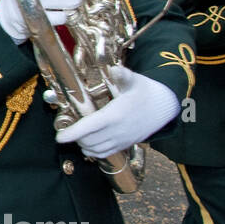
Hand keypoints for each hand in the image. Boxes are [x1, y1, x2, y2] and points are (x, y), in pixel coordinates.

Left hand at [56, 67, 180, 157]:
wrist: (165, 106)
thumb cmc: (146, 91)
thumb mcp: (135, 80)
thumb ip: (123, 75)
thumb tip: (115, 69)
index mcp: (116, 115)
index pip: (89, 127)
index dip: (72, 133)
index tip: (59, 137)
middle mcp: (118, 131)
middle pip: (89, 141)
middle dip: (75, 137)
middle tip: (68, 129)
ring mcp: (122, 140)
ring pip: (96, 150)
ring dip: (83, 145)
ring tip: (77, 135)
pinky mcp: (125, 145)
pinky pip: (105, 154)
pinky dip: (93, 152)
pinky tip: (88, 144)